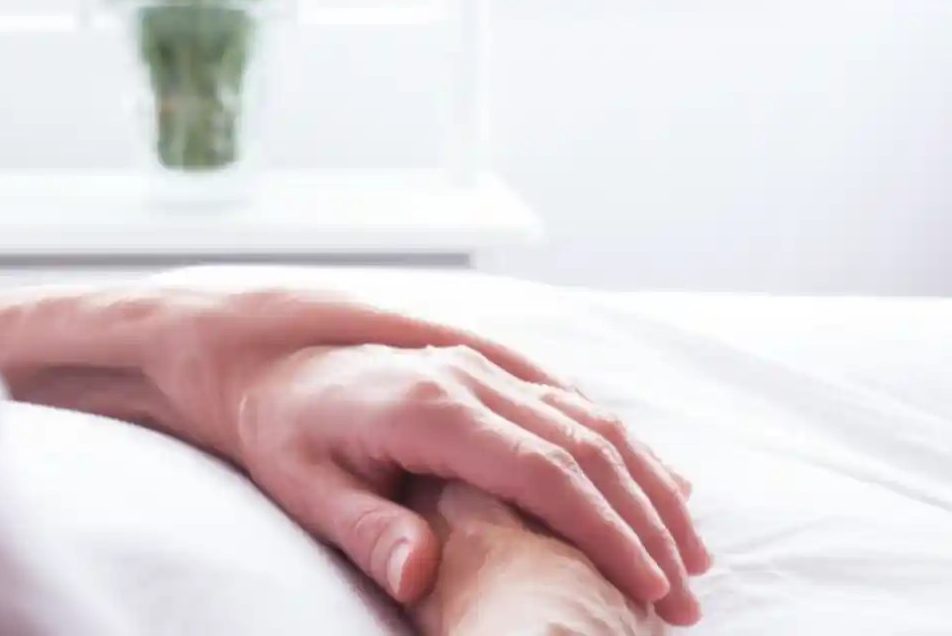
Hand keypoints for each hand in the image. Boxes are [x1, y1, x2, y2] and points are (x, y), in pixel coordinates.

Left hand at [0, 281, 709, 623]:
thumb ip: (366, 528)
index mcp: (435, 408)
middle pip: (588, 448)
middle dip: (647, 522)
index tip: (651, 586)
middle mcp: (471, 377)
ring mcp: (482, 367)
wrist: (260, 355)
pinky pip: (571, 403)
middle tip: (688, 596)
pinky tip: (653, 480)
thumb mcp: (305, 485)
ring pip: (592, 420)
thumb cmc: (280, 428)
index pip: (548, 473)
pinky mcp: (484, 369)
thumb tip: (423, 579)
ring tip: (691, 550)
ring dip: (649, 484)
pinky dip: (622, 446)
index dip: (607, 532)